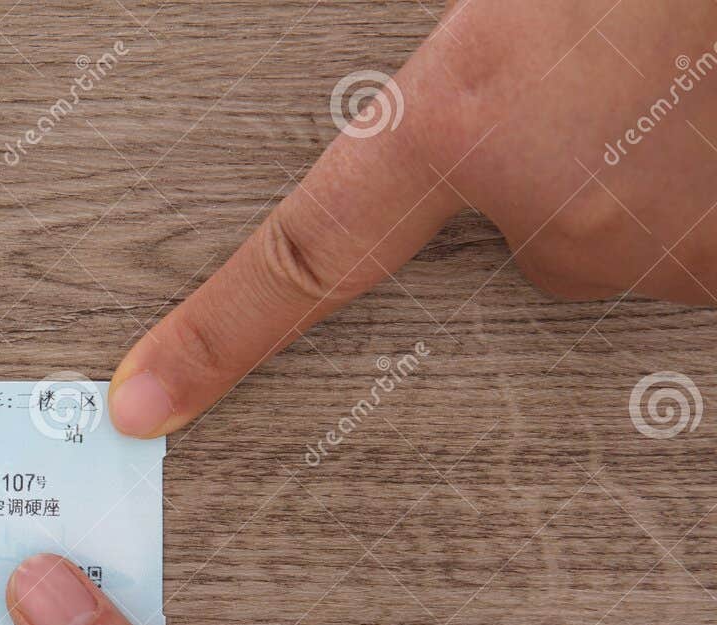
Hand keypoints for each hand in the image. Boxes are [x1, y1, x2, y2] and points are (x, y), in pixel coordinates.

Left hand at [108, 0, 716, 436]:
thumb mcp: (505, 10)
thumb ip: (449, 70)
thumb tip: (424, 112)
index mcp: (462, 119)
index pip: (302, 259)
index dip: (215, 338)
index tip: (145, 403)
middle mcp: (543, 208)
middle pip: (497, 243)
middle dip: (530, 180)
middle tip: (589, 88)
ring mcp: (642, 250)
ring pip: (590, 239)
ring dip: (614, 178)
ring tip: (662, 86)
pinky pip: (672, 250)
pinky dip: (681, 195)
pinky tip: (699, 123)